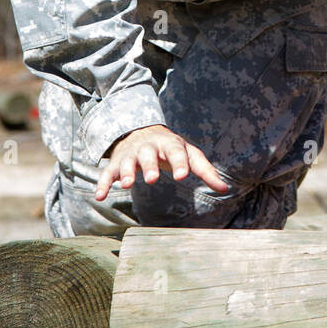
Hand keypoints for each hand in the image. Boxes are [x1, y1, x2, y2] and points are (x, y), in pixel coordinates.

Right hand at [95, 124, 228, 200]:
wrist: (142, 131)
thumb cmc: (171, 148)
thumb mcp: (190, 155)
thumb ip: (205, 171)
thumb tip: (225, 189)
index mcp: (170, 144)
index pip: (176, 151)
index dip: (179, 163)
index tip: (182, 176)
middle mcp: (149, 147)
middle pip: (148, 154)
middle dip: (149, 166)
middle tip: (151, 179)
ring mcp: (131, 154)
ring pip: (126, 161)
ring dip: (125, 172)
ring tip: (126, 184)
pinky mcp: (116, 163)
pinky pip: (107, 172)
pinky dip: (103, 183)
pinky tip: (101, 196)